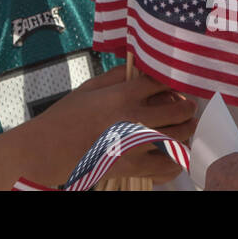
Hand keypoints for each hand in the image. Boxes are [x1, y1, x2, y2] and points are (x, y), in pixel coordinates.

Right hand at [26, 65, 197, 185]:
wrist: (49, 149)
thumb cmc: (66, 116)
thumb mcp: (89, 87)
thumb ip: (117, 76)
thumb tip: (141, 69)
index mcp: (121, 97)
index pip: (160, 83)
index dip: (171, 81)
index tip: (175, 83)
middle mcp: (132, 121)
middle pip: (177, 111)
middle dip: (187, 106)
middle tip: (188, 105)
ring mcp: (135, 148)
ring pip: (178, 139)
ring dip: (186, 131)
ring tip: (186, 127)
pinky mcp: (132, 169)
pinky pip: (166, 167)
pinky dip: (175, 161)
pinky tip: (173, 153)